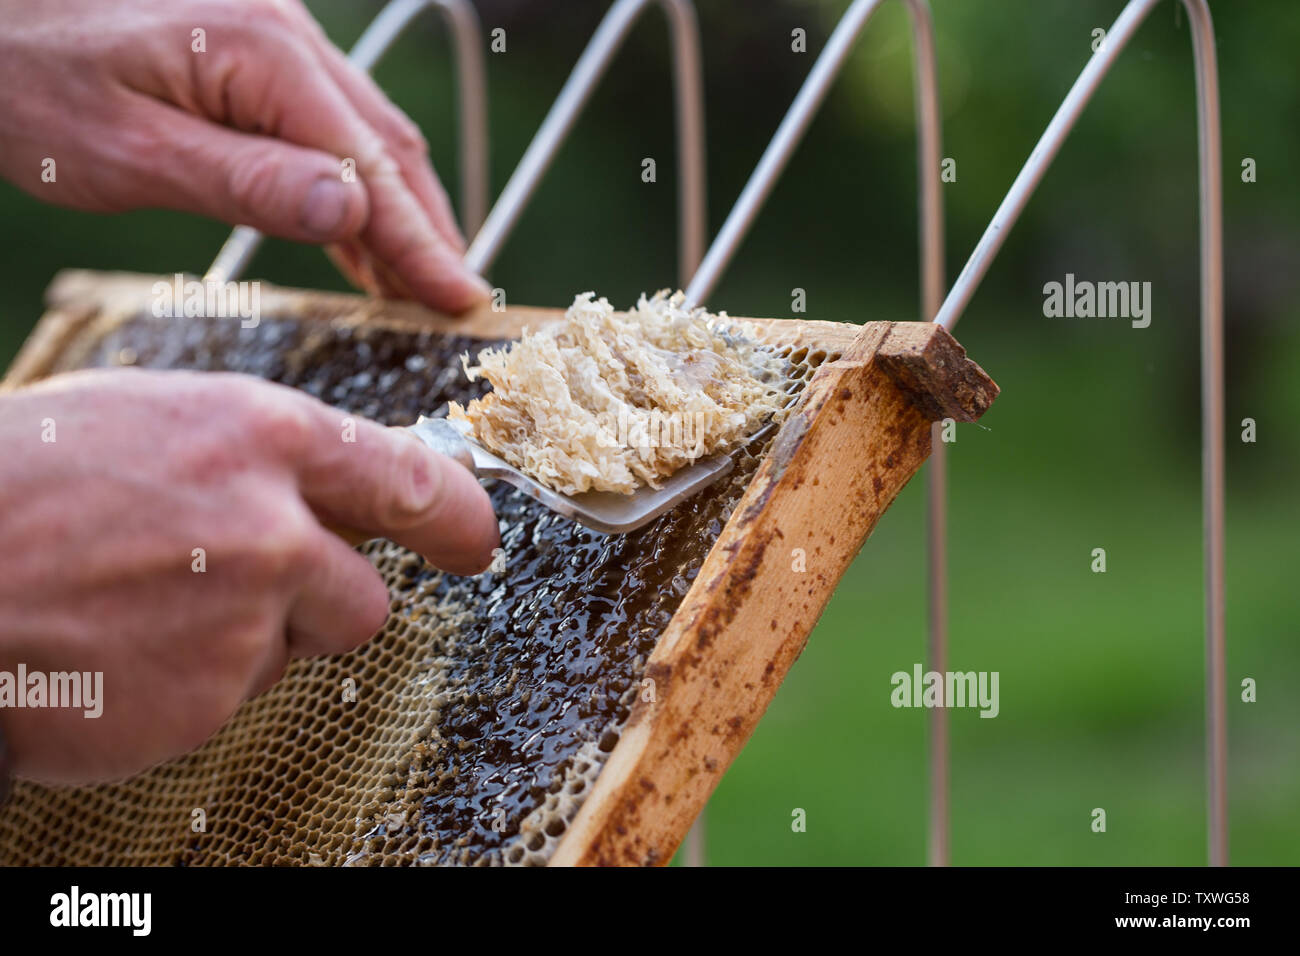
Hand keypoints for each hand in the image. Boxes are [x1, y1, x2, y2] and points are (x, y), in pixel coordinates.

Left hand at [0, 0, 489, 311]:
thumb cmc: (25, 75)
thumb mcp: (128, 148)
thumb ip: (246, 180)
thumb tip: (353, 209)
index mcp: (264, 54)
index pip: (371, 165)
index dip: (421, 241)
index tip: (462, 300)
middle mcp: (285, 35)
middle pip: (388, 145)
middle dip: (429, 228)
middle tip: (458, 301)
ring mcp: (273, 40)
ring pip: (367, 135)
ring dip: (400, 210)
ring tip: (422, 282)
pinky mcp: (252, 57)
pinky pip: (328, 126)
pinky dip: (357, 186)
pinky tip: (360, 236)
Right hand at [0, 368, 499, 783]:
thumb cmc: (26, 482)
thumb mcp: (152, 420)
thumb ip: (256, 455)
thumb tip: (328, 487)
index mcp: (261, 434)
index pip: (411, 478)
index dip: (458, 517)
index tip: (475, 541)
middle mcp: (273, 524)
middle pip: (368, 588)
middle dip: (333, 599)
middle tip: (288, 599)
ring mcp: (245, 616)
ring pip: (301, 643)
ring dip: (256, 639)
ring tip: (158, 607)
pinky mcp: (209, 694)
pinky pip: (238, 691)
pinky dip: (199, 681)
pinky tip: (132, 649)